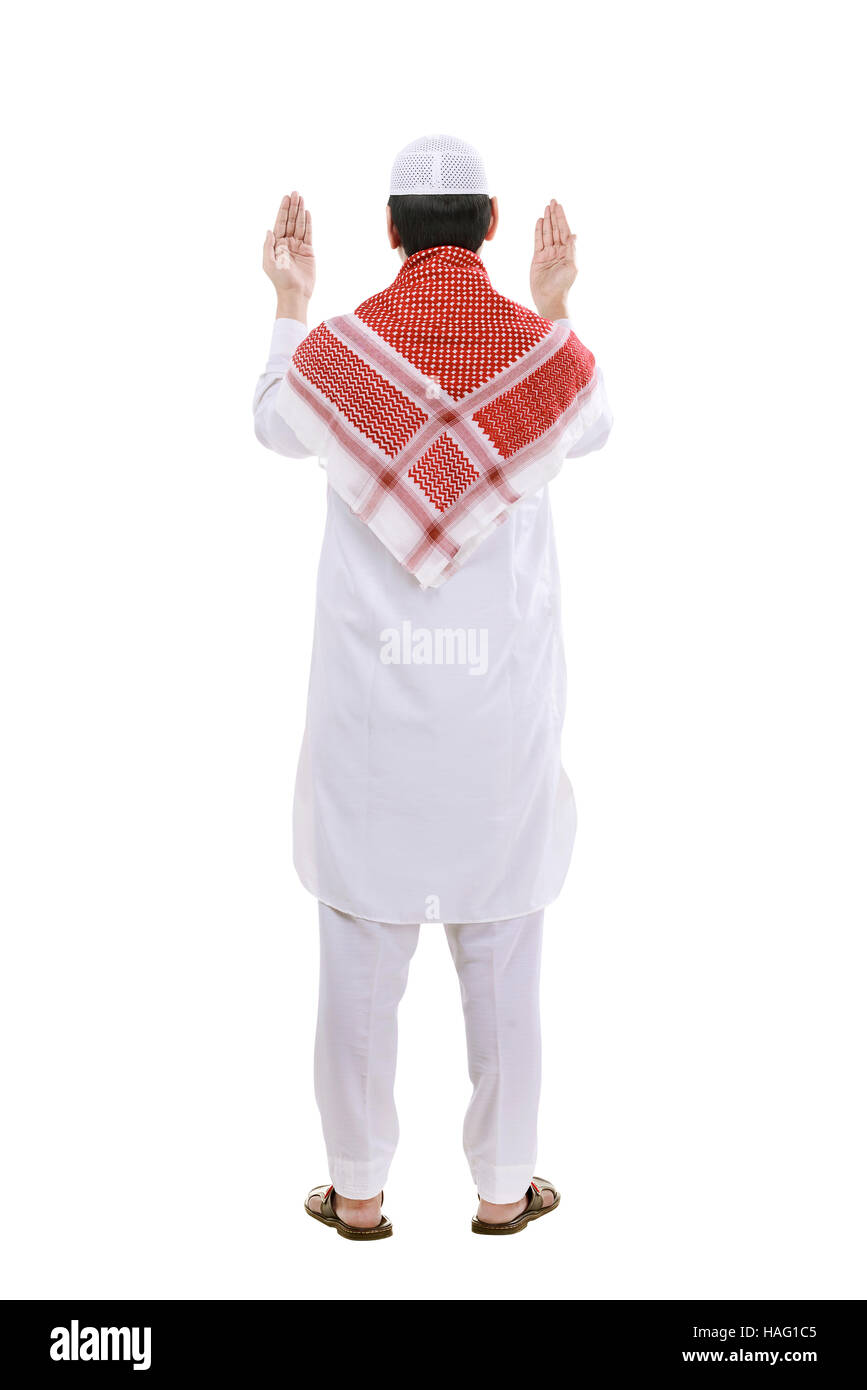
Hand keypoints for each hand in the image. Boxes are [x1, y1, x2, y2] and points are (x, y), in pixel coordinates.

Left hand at [263, 191, 314, 320]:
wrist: (295, 293)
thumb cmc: (280, 280)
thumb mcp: (269, 263)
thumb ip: (268, 246)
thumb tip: (269, 230)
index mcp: (277, 245)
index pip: (280, 223)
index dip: (283, 210)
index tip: (286, 198)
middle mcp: (287, 243)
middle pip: (291, 221)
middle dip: (293, 207)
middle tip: (295, 193)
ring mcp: (298, 246)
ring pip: (300, 225)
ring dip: (300, 212)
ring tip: (302, 198)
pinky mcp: (308, 251)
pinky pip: (308, 234)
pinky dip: (308, 223)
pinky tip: (307, 213)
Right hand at [530, 200, 576, 319]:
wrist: (549, 298)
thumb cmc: (563, 285)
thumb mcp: (571, 266)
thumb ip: (572, 250)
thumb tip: (574, 235)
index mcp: (567, 252)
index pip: (564, 230)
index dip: (561, 218)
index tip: (558, 206)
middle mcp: (558, 251)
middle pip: (555, 229)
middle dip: (554, 215)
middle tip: (552, 201)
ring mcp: (547, 254)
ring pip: (546, 233)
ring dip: (546, 220)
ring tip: (546, 208)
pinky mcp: (538, 258)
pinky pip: (538, 241)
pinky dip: (538, 231)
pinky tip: (539, 222)